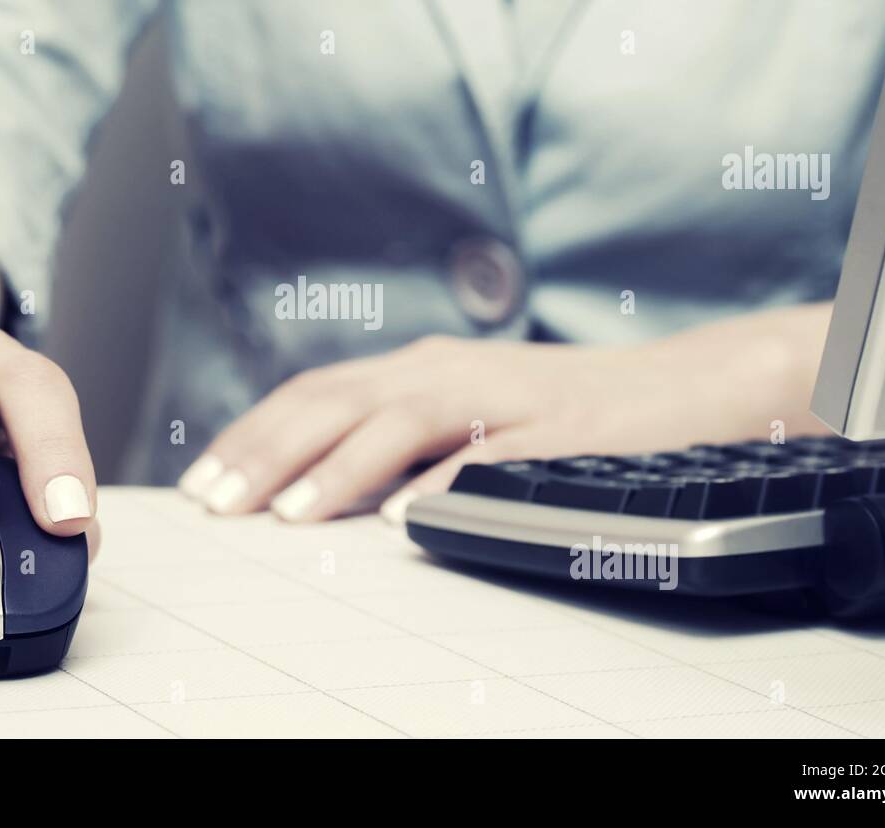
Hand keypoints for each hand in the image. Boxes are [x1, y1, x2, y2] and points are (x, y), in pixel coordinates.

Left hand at [176, 306, 831, 523]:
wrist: (681, 387)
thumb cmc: (564, 410)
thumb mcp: (466, 412)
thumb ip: (400, 440)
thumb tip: (320, 488)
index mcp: (420, 367)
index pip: (316, 393)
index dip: (254, 434)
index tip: (203, 481)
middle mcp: (449, 369)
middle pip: (338, 402)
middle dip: (267, 454)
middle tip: (215, 504)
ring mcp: (502, 396)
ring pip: (400, 422)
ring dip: (336, 469)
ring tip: (283, 514)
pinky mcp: (556, 431)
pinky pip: (492, 458)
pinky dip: (443, 484)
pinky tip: (404, 516)